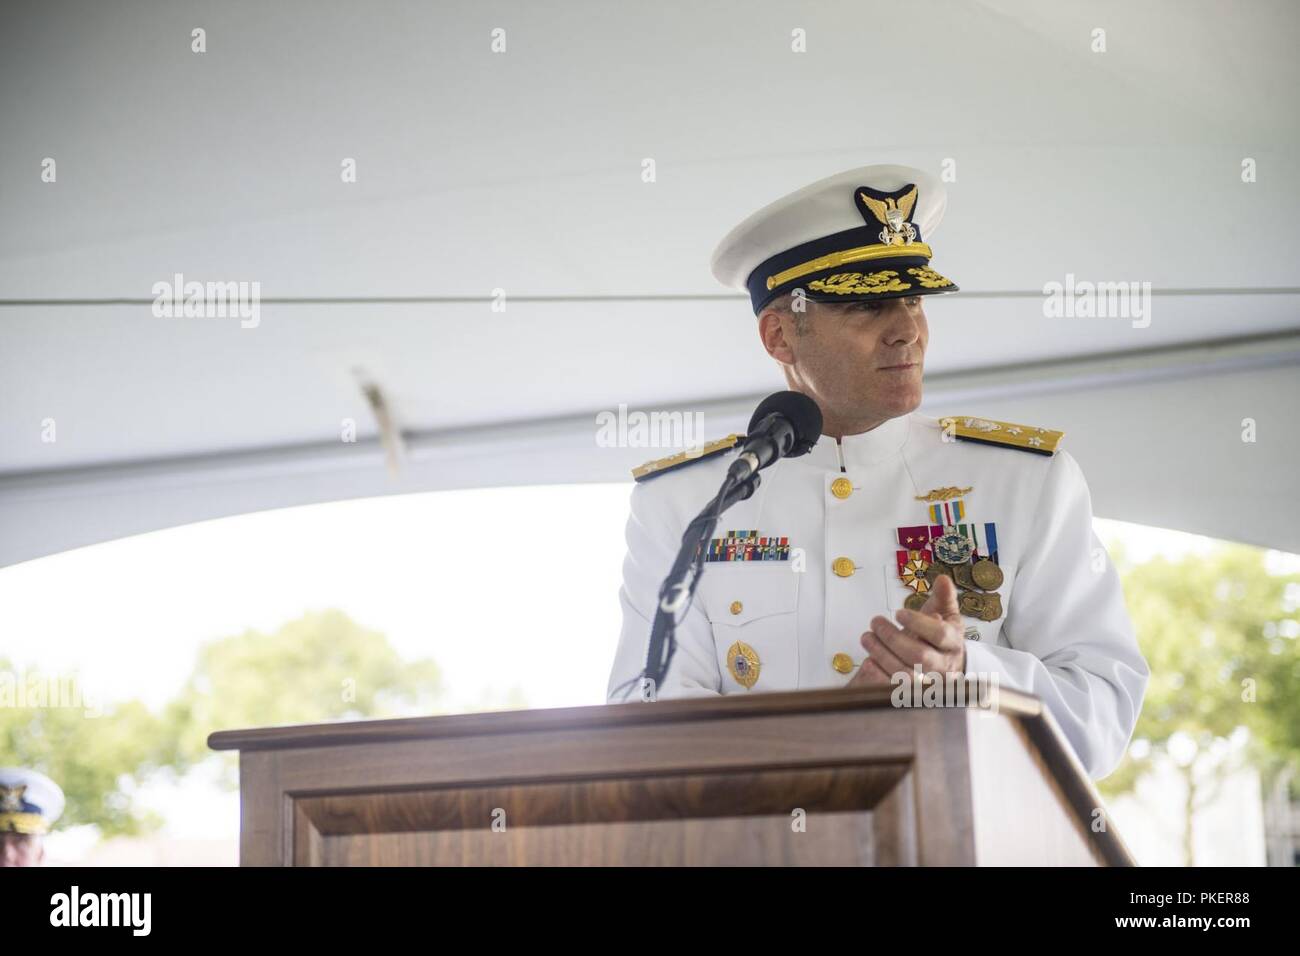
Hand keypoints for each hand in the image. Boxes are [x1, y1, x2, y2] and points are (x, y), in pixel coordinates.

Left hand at [849, 574, 966, 685]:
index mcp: (953, 643)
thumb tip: (942, 579)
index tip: (898, 613)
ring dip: (882, 654)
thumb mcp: (946, 615)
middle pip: (920, 656)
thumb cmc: (940, 638)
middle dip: (893, 638)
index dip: (918, 623)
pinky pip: (895, 690)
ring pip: (905, 674)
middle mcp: (944, 666)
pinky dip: (879, 676)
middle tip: (875, 622)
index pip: (940, 634)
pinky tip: (868, 661)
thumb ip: (944, 597)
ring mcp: (929, 683)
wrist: (946, 667)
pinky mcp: (913, 694)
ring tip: (866, 637)